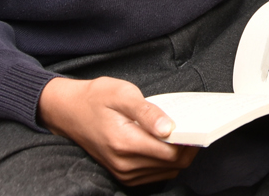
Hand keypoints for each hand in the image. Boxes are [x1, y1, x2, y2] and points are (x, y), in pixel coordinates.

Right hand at [37, 76, 197, 186]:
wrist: (68, 111)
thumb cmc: (96, 98)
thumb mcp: (123, 94)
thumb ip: (148, 112)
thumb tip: (169, 128)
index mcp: (124, 142)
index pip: (170, 152)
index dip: (190, 142)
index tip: (199, 127)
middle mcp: (124, 163)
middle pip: (172, 164)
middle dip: (188, 148)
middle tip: (195, 128)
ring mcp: (122, 172)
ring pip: (166, 171)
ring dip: (178, 156)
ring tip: (182, 134)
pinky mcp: (122, 174)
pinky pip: (155, 174)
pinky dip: (166, 161)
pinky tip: (167, 143)